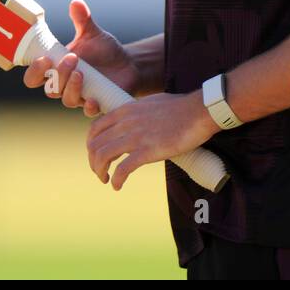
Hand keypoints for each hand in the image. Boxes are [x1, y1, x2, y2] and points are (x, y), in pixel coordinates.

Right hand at [21, 0, 137, 116]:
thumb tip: (76, 2)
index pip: (35, 77)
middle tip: (71, 58)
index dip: (34, 71)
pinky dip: (89, 106)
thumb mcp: (92, 33)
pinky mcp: (96, 103)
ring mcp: (79, 95)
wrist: (128, 65)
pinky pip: (87, 111)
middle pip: (49, 89)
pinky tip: (93, 98)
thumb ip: (82, 20)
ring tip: (81, 72)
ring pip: (66, 100)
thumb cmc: (103, 50)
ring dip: (70, 87)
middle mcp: (64, 84)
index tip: (44, 59)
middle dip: (57, 75)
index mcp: (57, 68)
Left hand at [86, 90, 218, 189]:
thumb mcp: (150, 103)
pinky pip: (123, 169)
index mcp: (125, 110)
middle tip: (100, 172)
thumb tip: (136, 120)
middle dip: (94, 162)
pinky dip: (116, 180)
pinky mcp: (148, 151)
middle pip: (95, 145)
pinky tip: (117, 186)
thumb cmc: (180, 107)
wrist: (198, 111)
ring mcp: (136, 136)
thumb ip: (138, 112)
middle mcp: (126, 122)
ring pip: (103, 156)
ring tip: (106, 180)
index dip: (91, 145)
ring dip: (100, 172)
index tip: (96, 155)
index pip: (95, 128)